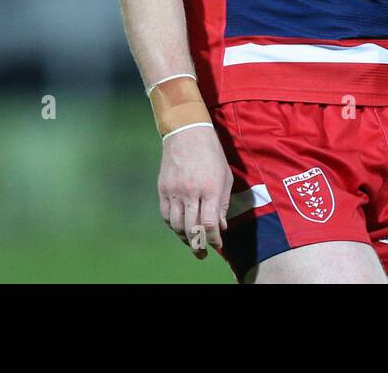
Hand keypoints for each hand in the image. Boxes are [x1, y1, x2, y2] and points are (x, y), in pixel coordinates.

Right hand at [158, 125, 232, 259]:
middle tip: (202, 253)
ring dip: (184, 238)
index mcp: (210, 188)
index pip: (209, 223)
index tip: (217, 245)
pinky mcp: (163, 189)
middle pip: (191, 228)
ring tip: (192, 242)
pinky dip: (173, 226)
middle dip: (198, 245)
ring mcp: (174, 191)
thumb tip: (220, 227)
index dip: (213, 239)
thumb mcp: (225, 177)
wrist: (187, 133)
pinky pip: (166, 215)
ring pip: (176, 225)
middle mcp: (191, 192)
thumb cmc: (212, 155)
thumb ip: (222, 203)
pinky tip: (180, 228)